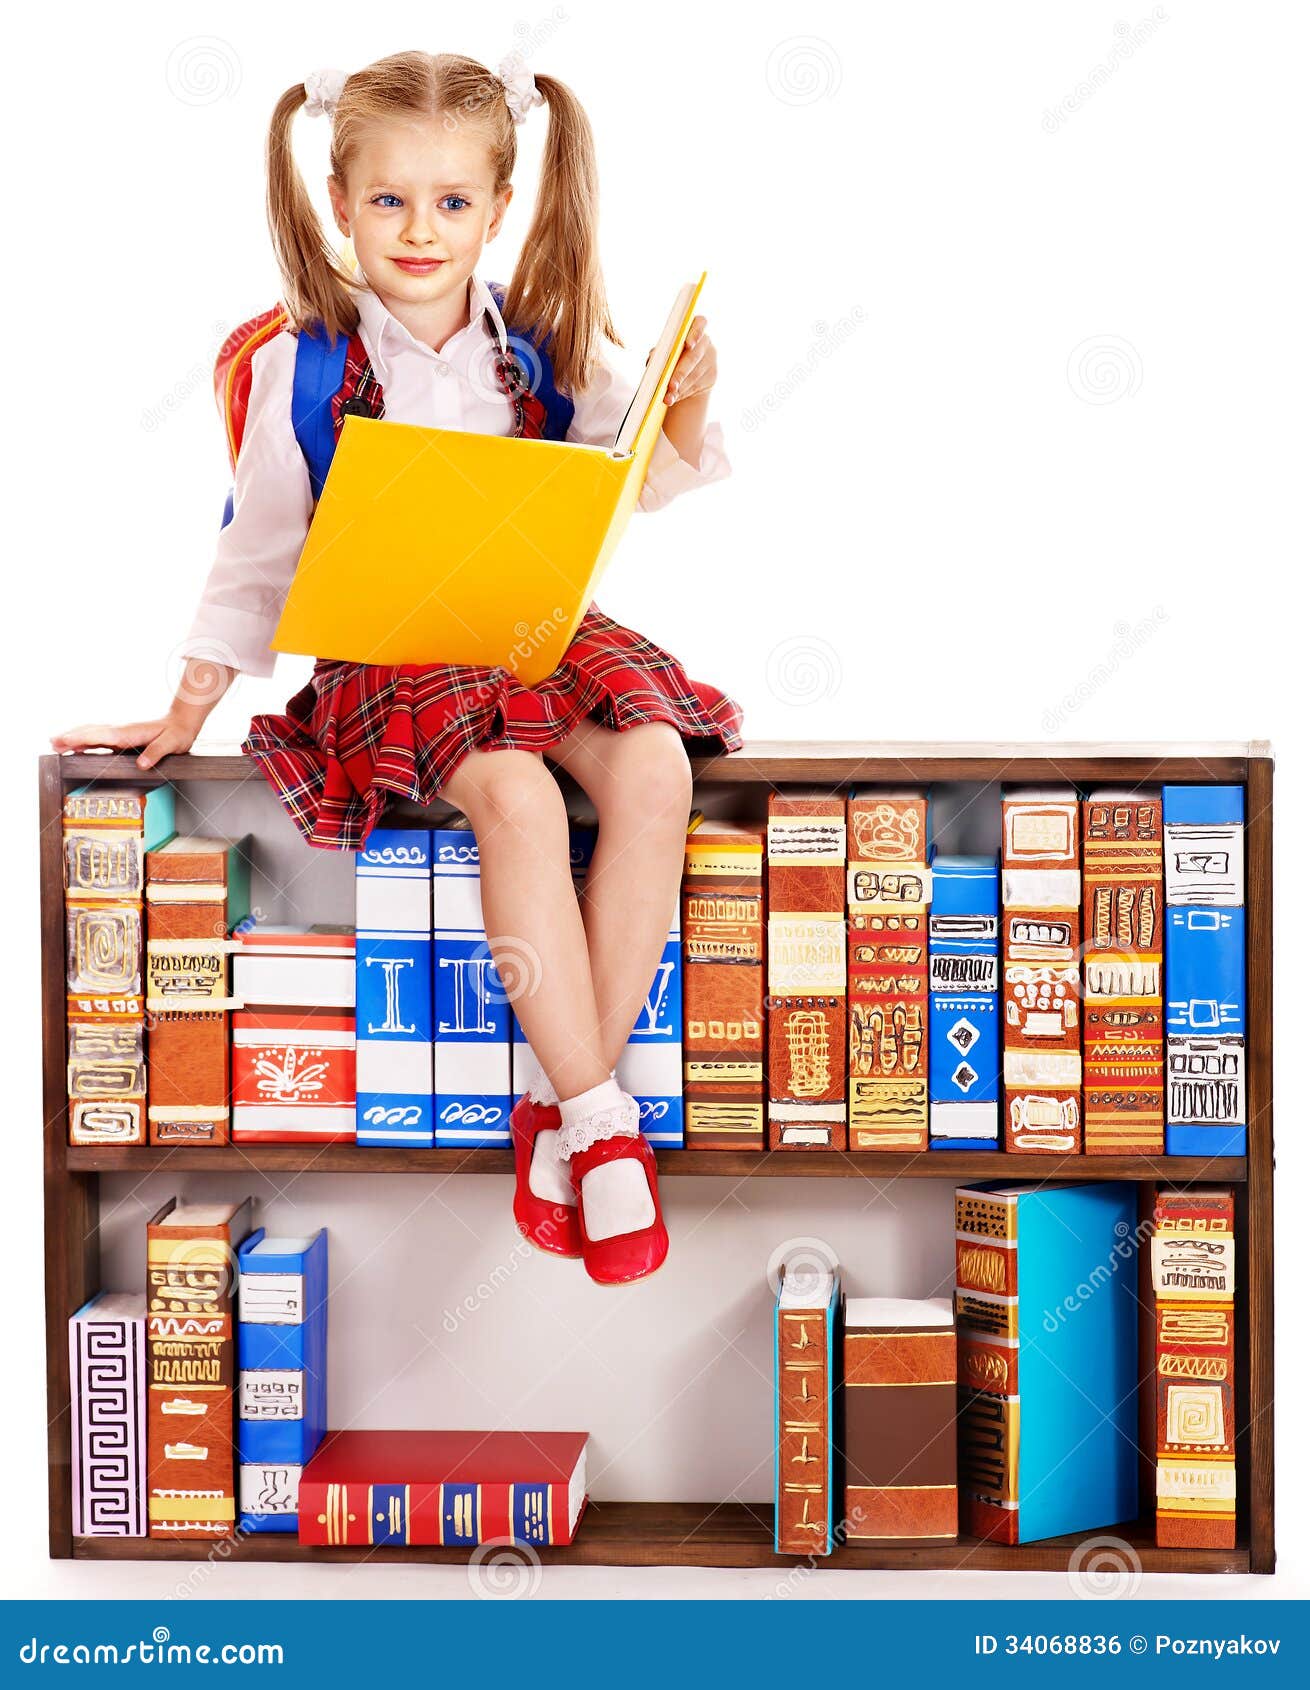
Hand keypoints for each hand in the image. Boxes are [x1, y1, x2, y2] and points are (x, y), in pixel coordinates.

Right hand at [51, 659, 235, 768]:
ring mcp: (119, 733)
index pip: (100, 736)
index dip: (81, 738)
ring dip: (74, 737)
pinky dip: (84, 740)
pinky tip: (76, 746)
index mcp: (128, 733)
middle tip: (51, 742)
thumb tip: (142, 764)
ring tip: (56, 743)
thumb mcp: (171, 744)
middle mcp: (120, 731)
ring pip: (92, 733)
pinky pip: (99, 738)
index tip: (65, 740)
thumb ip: (156, 753)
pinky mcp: (122, 737)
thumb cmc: (176, 734)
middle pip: (90, 732)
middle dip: (70, 736)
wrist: (181, 723)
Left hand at [658, 316, 715, 407]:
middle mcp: (705, 342)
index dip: (695, 333)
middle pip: (694, 356)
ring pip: (695, 375)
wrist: (686, 373)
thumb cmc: (672, 356)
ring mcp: (711, 359)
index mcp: (694, 328)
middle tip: (670, 386)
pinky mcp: (712, 376)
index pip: (700, 323)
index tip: (688, 344)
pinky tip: (674, 398)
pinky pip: (696, 385)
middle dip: (681, 373)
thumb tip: (652, 360)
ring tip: (667, 398)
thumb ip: (660, 351)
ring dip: (680, 388)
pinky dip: (683, 393)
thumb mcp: (665, 351)